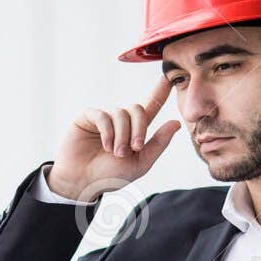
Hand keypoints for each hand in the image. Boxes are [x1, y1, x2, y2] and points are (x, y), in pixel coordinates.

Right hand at [46, 75, 181, 200]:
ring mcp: (104, 117)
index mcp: (135, 129)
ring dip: (121, 135)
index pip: (151, 105)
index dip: (160, 91)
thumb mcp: (140, 163)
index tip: (169, 77)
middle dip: (139, 129)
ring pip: (121, 113)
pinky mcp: (88, 117)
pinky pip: (103, 116)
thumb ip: (158, 143)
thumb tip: (176, 123)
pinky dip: (108, 132)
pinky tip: (106, 145)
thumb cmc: (110, 176)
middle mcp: (120, 120)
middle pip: (137, 109)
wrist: (84, 183)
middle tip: (133, 149)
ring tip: (116, 153)